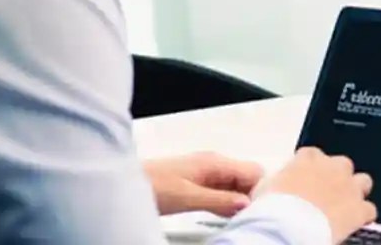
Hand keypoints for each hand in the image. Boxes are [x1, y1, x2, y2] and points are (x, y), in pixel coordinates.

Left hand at [144, 152, 263, 216]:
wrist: (120, 181)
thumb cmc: (150, 183)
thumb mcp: (187, 197)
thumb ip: (219, 200)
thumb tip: (245, 203)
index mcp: (215, 162)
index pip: (253, 171)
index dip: (259, 191)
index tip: (256, 209)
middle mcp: (213, 164)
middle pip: (246, 178)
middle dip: (250, 196)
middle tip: (246, 216)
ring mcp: (205, 172)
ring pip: (234, 185)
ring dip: (237, 201)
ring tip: (235, 218)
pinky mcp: (196, 182)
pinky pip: (221, 190)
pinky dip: (225, 202)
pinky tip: (221, 214)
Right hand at [258, 147, 376, 244]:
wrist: (288, 227)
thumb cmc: (272, 208)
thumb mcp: (264, 188)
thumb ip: (278, 181)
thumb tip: (277, 186)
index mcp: (308, 159)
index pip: (311, 156)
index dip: (308, 169)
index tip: (304, 179)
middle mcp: (333, 167)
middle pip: (341, 165)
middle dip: (336, 177)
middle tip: (325, 194)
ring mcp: (349, 187)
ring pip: (362, 182)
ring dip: (355, 192)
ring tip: (344, 206)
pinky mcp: (360, 209)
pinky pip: (368, 210)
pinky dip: (363, 216)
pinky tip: (355, 224)